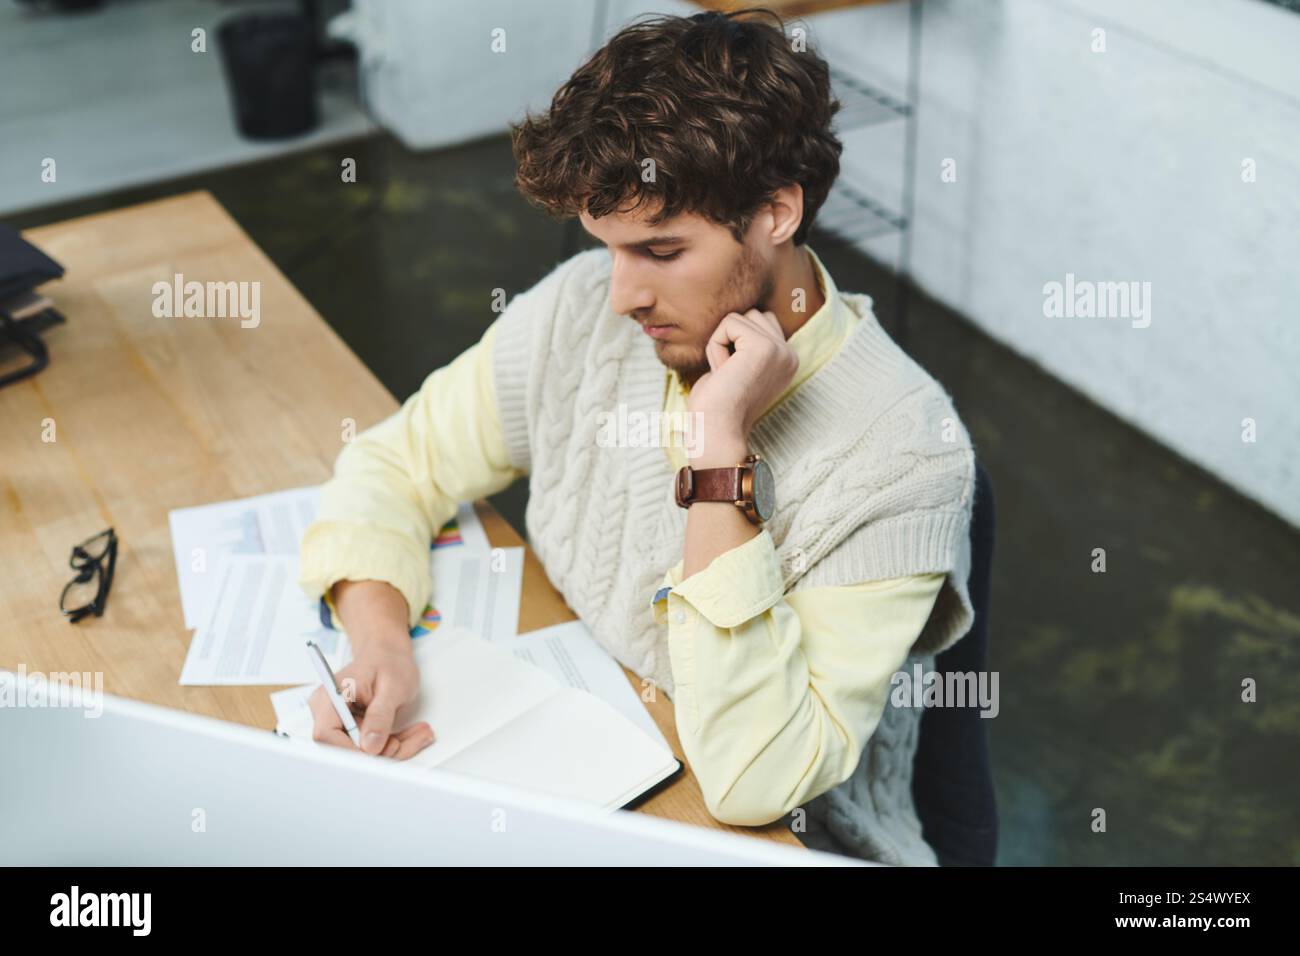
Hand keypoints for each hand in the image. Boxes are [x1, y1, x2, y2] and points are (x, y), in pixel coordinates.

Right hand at [308, 639, 433, 758]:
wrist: (389, 656)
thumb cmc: (388, 662)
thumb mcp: (392, 687)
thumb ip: (380, 716)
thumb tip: (370, 746)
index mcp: (330, 696)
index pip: (326, 734)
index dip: (352, 750)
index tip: (380, 751)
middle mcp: (328, 712)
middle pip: (346, 748)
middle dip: (383, 750)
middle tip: (414, 737)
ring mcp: (340, 723)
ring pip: (363, 752)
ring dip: (395, 748)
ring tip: (419, 733)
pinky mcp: (353, 730)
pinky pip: (372, 748)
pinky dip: (394, 744)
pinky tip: (413, 733)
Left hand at [687, 308, 798, 437]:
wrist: (716, 431)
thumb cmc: (716, 405)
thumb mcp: (737, 368)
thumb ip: (744, 343)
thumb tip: (734, 317)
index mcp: (787, 361)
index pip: (761, 322)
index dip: (736, 343)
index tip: (733, 376)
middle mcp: (789, 354)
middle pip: (752, 314)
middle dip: (730, 340)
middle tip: (728, 374)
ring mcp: (780, 350)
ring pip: (739, 317)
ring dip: (721, 343)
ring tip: (725, 373)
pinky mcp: (764, 347)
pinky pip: (729, 323)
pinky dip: (716, 346)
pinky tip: (722, 371)